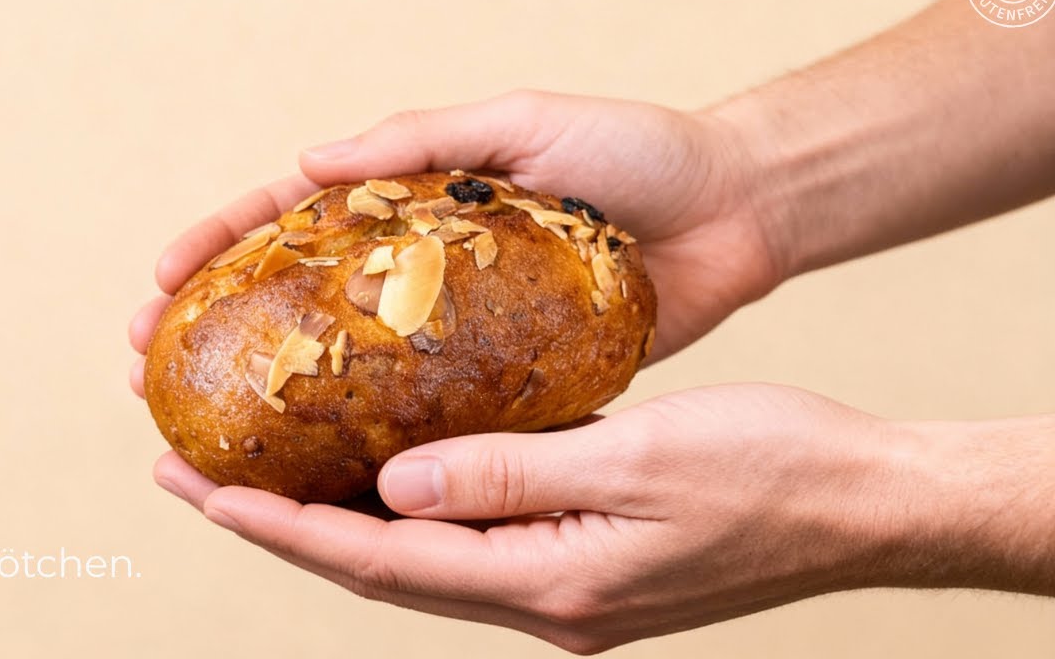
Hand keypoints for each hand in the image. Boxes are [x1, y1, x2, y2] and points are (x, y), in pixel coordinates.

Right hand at [128, 90, 779, 394]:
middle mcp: (423, 273)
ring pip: (351, 373)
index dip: (218, 251)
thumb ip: (422, 136)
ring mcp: (460, 333)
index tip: (157, 285)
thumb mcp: (524, 120)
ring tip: (207, 432)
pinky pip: (431, 419)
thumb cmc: (637, 150)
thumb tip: (309, 161)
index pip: (292, 225)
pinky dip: (373, 443)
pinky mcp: (510, 383)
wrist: (738, 211)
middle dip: (216, 335)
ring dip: (274, 402)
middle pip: (298, 307)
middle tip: (147, 369)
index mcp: (415, 203)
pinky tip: (319, 470)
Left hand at [154, 383, 933, 652]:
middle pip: (380, 566)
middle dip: (283, 522)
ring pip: (418, 554)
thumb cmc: (770, 473)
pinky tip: (386, 467)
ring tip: (267, 470)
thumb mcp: (635, 462)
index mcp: (547, 585)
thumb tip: (391, 490)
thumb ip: (507, 475)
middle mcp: (541, 599)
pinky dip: (411, 505)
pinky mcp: (582, 556)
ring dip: (339, 515)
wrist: (862, 499)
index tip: (200, 489)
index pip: (378, 561)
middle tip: (200, 473)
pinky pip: (469, 534)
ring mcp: (561, 584)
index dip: (280, 527)